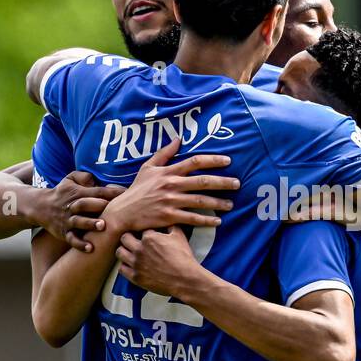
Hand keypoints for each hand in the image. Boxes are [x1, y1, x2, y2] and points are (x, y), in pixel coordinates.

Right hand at [34, 171, 125, 251]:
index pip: (97, 191)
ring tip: (102, 227)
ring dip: (89, 224)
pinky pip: (71, 239)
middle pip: (85, 204)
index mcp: (78, 193)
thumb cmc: (62, 192)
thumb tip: (98, 178)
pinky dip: (80, 244)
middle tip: (113, 210)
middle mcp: (73, 206)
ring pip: (78, 222)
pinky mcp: (64, 233)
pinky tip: (90, 248)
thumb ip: (84, 176)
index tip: (126, 194)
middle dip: (98, 206)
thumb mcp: (69, 179)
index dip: (111, 192)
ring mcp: (68, 220)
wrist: (40, 207)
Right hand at [103, 137, 239, 233]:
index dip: (213, 160)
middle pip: (202, 181)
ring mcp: (170, 201)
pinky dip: (206, 221)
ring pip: (199, 201)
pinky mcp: (169, 217)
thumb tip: (178, 138)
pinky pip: (192, 219)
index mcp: (168, 172)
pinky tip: (218, 221)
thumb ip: (164, 153)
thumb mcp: (147, 168)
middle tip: (237, 183)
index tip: (228, 161)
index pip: (195, 162)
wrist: (123, 212)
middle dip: (222, 182)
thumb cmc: (137, 189)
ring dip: (218, 203)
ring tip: (231, 205)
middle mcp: (171, 185)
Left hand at [116, 226, 199, 297]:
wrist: (185, 279)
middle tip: (133, 241)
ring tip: (130, 252)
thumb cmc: (183, 257)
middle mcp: (139, 249)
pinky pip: (121, 268)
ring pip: (120, 252)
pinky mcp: (135, 277)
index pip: (139, 228)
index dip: (142, 230)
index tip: (144, 233)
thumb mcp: (179, 236)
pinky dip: (125, 266)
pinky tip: (131, 265)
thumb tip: (167, 221)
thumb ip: (171, 226)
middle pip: (124, 238)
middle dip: (129, 238)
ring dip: (124, 251)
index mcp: (149, 237)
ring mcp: (136, 263)